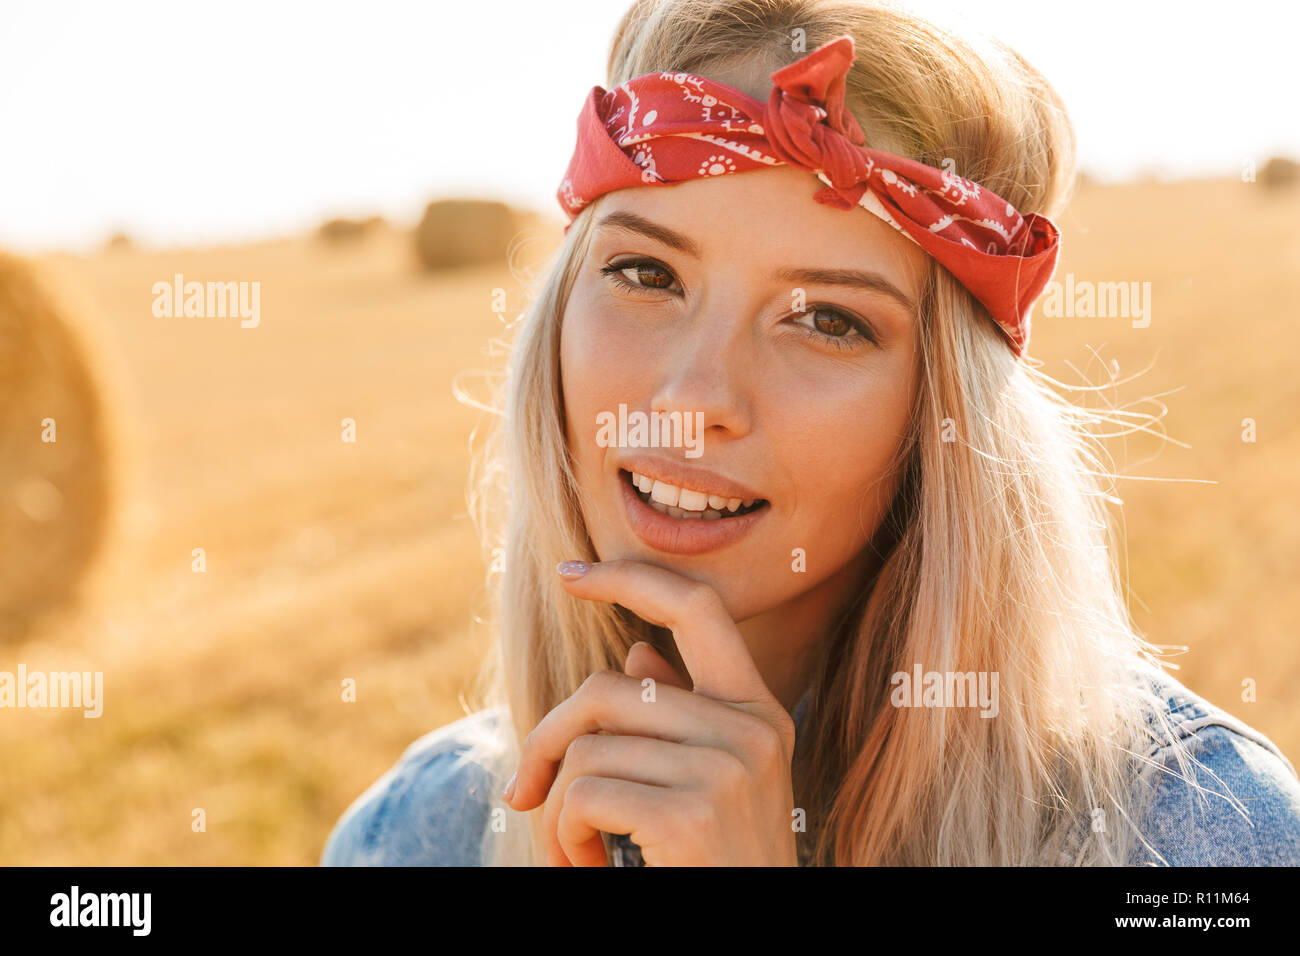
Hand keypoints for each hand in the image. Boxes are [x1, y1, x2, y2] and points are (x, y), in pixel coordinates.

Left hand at [503, 559, 798, 865]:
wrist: (758, 939)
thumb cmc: (715, 869)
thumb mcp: (707, 788)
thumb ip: (675, 718)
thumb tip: (634, 656)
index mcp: (758, 712)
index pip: (699, 609)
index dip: (633, 578)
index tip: (571, 572)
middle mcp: (751, 730)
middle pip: (607, 689)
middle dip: (547, 740)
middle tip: (522, 793)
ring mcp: (729, 769)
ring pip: (585, 748)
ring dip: (554, 810)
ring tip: (576, 854)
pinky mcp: (692, 814)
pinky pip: (581, 794)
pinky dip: (562, 837)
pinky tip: (590, 869)